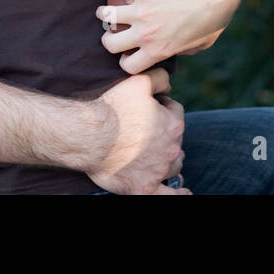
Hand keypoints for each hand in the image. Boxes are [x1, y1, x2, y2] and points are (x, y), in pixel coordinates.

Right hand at [87, 67, 189, 194]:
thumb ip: (160, 78)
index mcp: (173, 124)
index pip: (176, 112)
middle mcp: (171, 149)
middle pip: (175, 139)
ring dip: (168, 159)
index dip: (163, 107)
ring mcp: (159, 171)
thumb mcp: (138, 82)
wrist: (88, 136)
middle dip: (164, 133)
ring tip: (155, 155)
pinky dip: (179, 194)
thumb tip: (169, 85)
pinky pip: (170, 195)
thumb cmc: (112, 109)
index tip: (148, 108)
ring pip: (173, 164)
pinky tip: (185, 192)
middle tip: (144, 131)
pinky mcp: (145, 188)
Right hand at [99, 0, 244, 74]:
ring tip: (104, 11)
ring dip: (104, 14)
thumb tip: (180, 52)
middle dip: (108, 40)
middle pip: (111, 44)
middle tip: (110, 34)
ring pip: (107, 16)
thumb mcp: (204, 43)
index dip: (125, 61)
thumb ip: (188, 51)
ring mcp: (140, 11)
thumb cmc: (214, 16)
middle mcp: (145, 33)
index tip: (127, 54)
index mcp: (158, 50)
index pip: (129, 66)